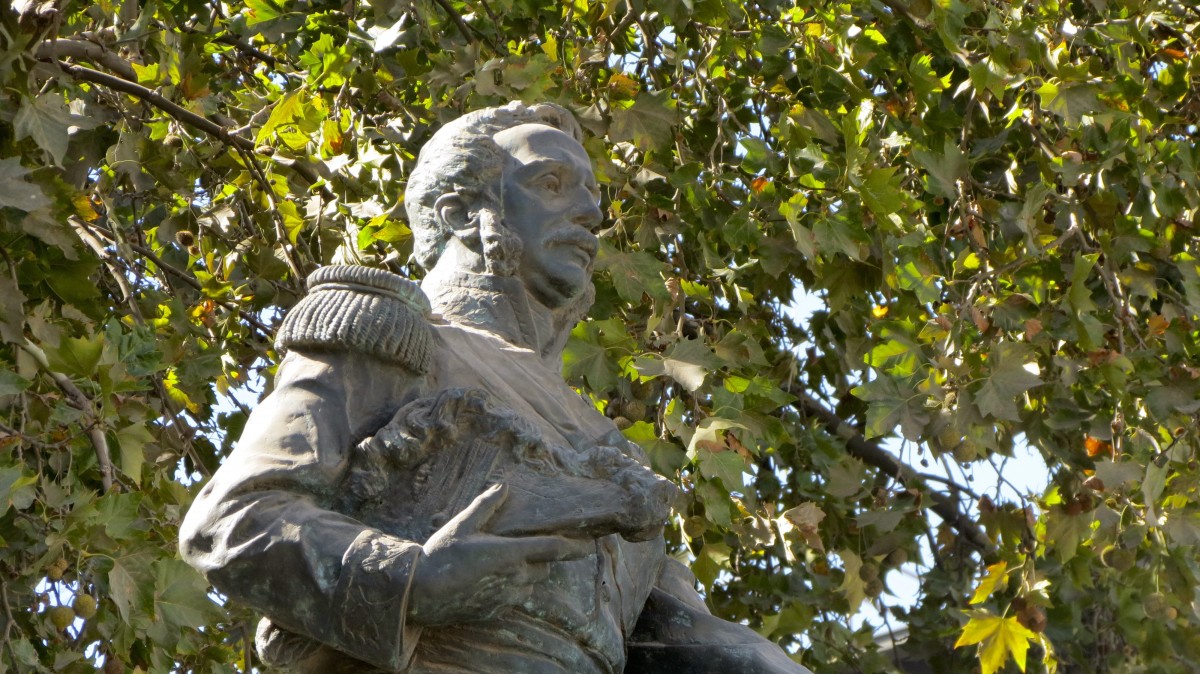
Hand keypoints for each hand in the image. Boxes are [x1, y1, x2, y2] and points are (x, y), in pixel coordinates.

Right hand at [406, 484, 591, 625]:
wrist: (421, 592)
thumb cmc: (442, 554)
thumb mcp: (463, 524)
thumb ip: (486, 505)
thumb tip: (503, 486)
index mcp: (511, 553)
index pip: (552, 548)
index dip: (573, 546)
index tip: (588, 544)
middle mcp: (515, 576)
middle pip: (544, 568)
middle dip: (543, 559)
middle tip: (531, 548)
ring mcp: (506, 597)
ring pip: (531, 585)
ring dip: (528, 575)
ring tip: (510, 564)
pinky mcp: (496, 611)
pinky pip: (515, 599)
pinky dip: (513, 589)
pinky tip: (494, 582)